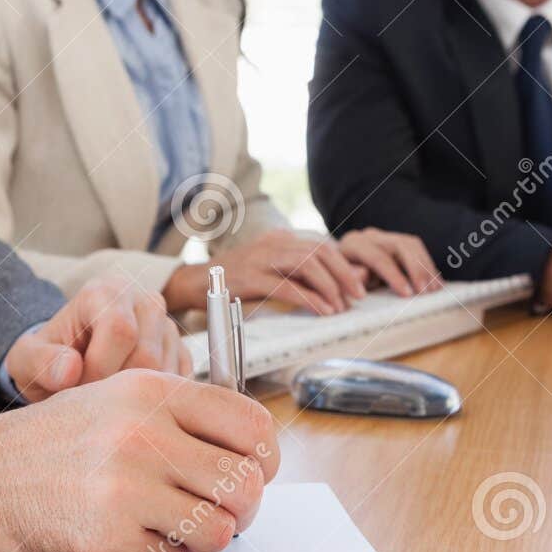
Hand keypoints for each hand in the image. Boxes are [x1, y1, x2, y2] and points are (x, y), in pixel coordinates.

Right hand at [0, 371, 279, 551]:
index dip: (264, 459)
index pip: (253, 426)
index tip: (253, 474)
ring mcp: (127, 484)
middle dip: (239, 509)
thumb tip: (252, 453)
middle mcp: (144, 431)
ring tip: (171, 528)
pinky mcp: (110, 534)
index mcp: (152, 391)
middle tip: (216, 513)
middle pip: (246, 483)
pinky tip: (134, 542)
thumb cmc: (49, 444)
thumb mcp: (114, 400)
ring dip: (202, 538)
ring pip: (219, 528)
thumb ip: (179, 416)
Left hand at [3, 276, 189, 402]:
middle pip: (147, 356)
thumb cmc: (49, 358)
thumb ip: (41, 363)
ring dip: (135, 397)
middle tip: (90, 396)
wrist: (67, 360)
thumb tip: (70, 370)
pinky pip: (180, 385)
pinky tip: (127, 399)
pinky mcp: (181, 352)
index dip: (98, 369)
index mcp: (106, 291)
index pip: (120, 330)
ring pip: (166, 374)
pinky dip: (153, 401)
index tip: (77, 386)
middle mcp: (144, 301)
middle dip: (116, 387)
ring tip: (106, 395)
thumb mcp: (27, 361)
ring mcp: (168, 326)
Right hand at [161, 229, 366, 315]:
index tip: (358, 285)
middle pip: (318, 252)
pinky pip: (287, 287)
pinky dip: (309, 299)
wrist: (193, 281)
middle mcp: (272, 244)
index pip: (320, 246)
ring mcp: (260, 260)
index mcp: (279, 240)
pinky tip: (322, 310)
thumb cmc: (234, 280)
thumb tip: (327, 283)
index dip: (343, 265)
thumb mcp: (266, 268)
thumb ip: (293, 271)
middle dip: (343, 274)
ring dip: (329, 286)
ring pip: (306, 266)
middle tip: (358, 295)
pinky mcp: (250, 278)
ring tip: (342, 306)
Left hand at [336, 228, 444, 295]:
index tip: (407, 293)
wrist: (340, 269)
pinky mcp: (397, 242)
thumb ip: (351, 277)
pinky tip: (435, 282)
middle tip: (425, 291)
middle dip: (416, 269)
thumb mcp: (342, 281)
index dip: (394, 276)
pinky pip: (417, 249)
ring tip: (434, 289)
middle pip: (400, 246)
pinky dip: (427, 266)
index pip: (378, 257)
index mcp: (353, 244)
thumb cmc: (340, 278)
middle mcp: (370, 236)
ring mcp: (385, 237)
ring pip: (412, 245)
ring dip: (426, 267)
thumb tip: (363, 275)